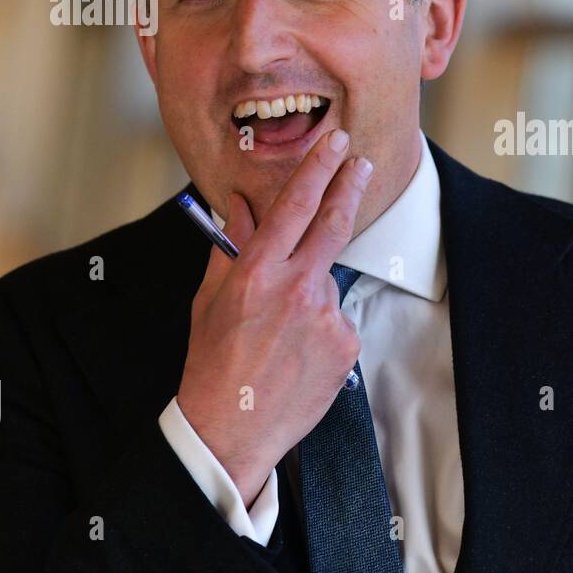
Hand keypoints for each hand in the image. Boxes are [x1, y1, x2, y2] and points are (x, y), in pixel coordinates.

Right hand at [176, 128, 373, 505]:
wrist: (231, 429)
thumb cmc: (213, 364)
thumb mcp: (210, 299)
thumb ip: (232, 247)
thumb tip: (243, 206)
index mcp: (256, 272)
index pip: (294, 205)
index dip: (318, 168)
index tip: (336, 143)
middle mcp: (295, 288)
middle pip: (334, 223)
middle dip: (349, 186)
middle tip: (361, 163)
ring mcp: (325, 316)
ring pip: (327, 282)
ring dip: (310, 294)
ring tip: (280, 336)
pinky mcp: (346, 343)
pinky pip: (338, 319)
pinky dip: (322, 328)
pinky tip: (297, 355)